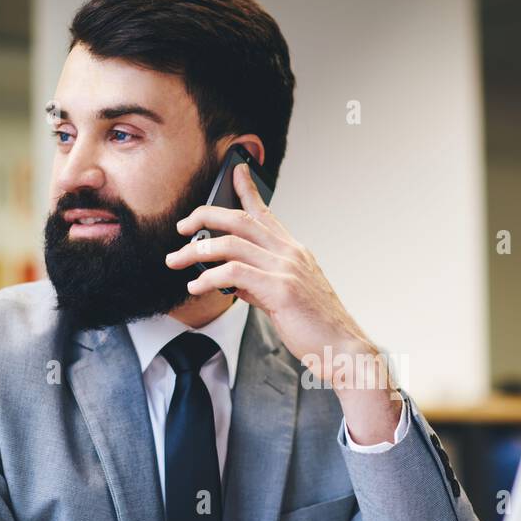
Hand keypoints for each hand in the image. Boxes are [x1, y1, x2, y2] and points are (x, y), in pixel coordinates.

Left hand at [166, 163, 401, 442]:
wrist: (343, 348)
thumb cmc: (317, 328)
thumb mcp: (285, 299)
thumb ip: (258, 285)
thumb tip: (231, 281)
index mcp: (294, 252)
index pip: (266, 214)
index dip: (247, 190)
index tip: (235, 172)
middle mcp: (290, 253)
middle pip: (240, 219)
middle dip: (204, 216)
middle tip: (182, 228)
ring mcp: (286, 269)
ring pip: (231, 243)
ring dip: (196, 250)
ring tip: (177, 260)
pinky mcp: (281, 289)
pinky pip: (234, 273)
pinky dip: (208, 277)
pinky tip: (196, 286)